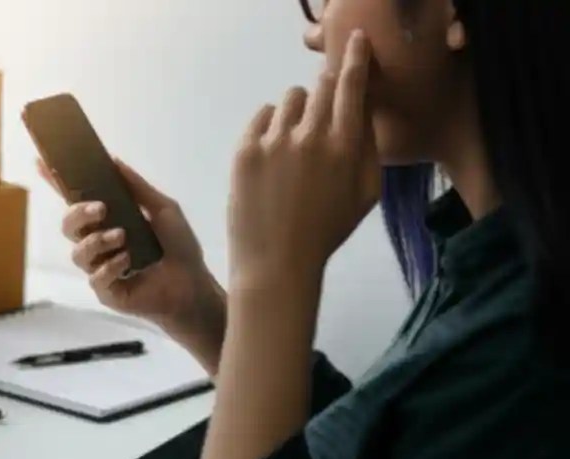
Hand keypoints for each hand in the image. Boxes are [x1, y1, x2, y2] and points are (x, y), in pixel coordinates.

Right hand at [39, 158, 226, 374]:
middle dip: (78, 214)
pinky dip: (111, 266)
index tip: (40, 162)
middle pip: (68, 225)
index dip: (55, 183)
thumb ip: (137, 188)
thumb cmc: (179, 247)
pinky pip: (95, 277)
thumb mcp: (163, 209)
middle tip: (101, 209)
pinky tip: (128, 263)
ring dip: (97, 241)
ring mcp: (98, 268)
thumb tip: (114, 160)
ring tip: (122, 237)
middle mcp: (98, 242)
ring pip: (77, 252)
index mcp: (108, 221)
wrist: (193, 284)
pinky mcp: (105, 291)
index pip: (75, 200)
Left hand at [228, 30, 381, 290]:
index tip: (355, 42)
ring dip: (297, 111)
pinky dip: (270, 125)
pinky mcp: (245, 150)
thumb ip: (367, 146)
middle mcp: (310, 136)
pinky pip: (262, 116)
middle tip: (321, 118)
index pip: (352, 86)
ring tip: (295, 145)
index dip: (356, 59)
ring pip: (290, 99)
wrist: (277, 262)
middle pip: (320, 86)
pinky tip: (274, 151)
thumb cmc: (326, 231)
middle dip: (325, 93)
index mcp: (345, 146)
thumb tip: (361, 108)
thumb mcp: (365, 193)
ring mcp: (274, 141)